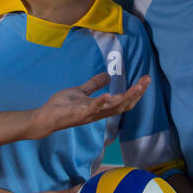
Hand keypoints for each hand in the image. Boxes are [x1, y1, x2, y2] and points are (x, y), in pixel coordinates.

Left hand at [31, 73, 149, 138]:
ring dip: (125, 97)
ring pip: (113, 108)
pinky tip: (108, 95)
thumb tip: (107, 75)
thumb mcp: (80, 91)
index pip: (123, 101)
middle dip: (136, 93)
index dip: (136, 92)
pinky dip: (100, 102)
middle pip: (123, 105)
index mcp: (101, 107)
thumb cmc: (62, 106)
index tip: (145, 80)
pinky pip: (92, 109)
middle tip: (146, 81)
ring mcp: (90, 114)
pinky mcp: (79, 114)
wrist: (45, 116)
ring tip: (137, 87)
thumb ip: (94, 85)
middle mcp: (99, 113)